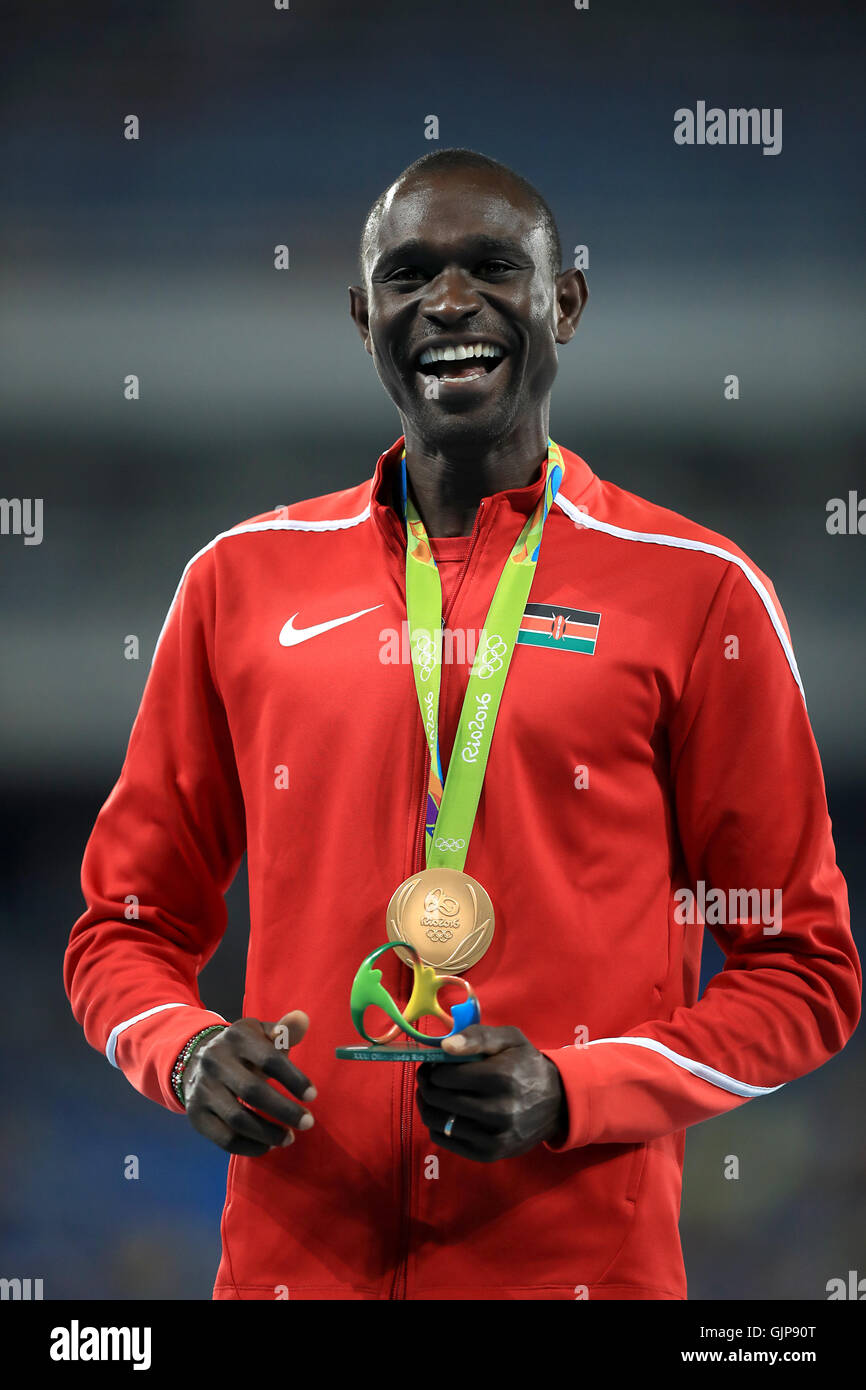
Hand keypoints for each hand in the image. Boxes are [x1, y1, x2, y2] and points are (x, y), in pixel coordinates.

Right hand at [182, 1010, 315, 1155]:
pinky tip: (267, 1146)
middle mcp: (215, 1062)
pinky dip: (248, 1147)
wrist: (196, 1058)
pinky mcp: (196, 1114)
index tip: (313, 1096)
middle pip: (253, 1092)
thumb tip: (302, 1019)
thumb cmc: (242, 1048)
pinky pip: (224, 1138)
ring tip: (289, 1138)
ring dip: (268, 1133)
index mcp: (238, 1038)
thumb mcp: (260, 1033)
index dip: (293, 1079)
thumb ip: (284, 1031)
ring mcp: (203, 1089)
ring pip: (238, 1119)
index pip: (269, 1059)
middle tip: (308, 1123)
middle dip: (284, 1110)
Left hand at [415, 1024, 565, 1161]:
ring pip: (438, 1121)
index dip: (434, 1067)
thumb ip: (477, 1036)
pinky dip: (437, 1125)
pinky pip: (445, 1140)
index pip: (445, 1076)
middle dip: (427, 1084)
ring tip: (432, 1094)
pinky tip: (445, 1113)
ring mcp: (494, 1136)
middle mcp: (499, 1110)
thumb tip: (444, 1047)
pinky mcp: (490, 1154)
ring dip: (427, 1105)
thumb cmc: (527, 1065)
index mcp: (502, 1077)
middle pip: (438, 1098)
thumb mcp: (510, 1039)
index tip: (436, 1064)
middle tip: (429, 1077)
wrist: (558, 1103)